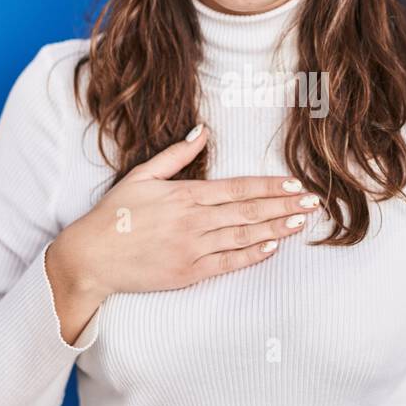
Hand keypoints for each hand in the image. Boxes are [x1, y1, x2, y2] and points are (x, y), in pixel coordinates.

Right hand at [47, 124, 322, 301]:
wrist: (91, 258)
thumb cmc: (114, 214)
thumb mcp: (141, 175)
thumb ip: (176, 156)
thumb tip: (203, 132)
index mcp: (185, 194)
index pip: (239, 188)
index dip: (271, 186)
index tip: (296, 184)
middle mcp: (193, 221)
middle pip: (249, 211)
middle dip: (284, 206)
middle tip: (314, 202)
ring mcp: (192, 249)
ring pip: (244, 236)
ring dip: (277, 228)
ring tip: (302, 222)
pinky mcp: (188, 273)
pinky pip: (228, 263)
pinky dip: (252, 255)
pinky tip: (273, 247)